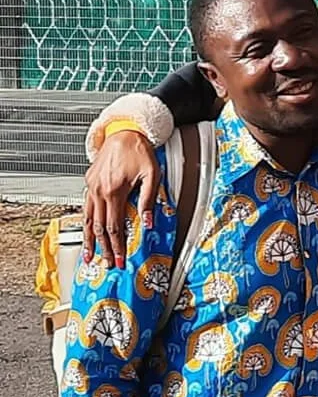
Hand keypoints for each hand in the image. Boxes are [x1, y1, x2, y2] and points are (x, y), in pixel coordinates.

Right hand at [84, 131, 157, 267]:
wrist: (124, 132)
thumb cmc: (139, 151)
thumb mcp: (152, 175)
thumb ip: (149, 200)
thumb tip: (148, 222)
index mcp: (114, 190)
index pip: (114, 226)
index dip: (117, 245)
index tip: (121, 259)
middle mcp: (98, 190)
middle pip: (99, 227)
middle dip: (104, 248)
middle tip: (108, 264)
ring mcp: (91, 187)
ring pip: (87, 219)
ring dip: (89, 239)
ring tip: (89, 256)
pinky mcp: (89, 183)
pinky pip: (86, 207)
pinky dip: (86, 223)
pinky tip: (87, 232)